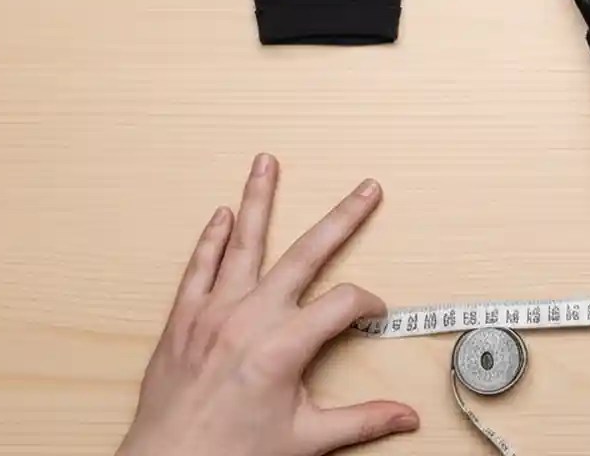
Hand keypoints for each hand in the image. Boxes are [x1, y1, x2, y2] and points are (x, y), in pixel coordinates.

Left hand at [117, 154, 416, 455]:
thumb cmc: (231, 454)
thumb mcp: (306, 440)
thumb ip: (360, 421)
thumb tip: (405, 418)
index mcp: (284, 345)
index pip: (344, 303)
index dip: (368, 305)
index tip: (372, 315)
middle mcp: (250, 318)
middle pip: (307, 253)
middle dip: (342, 218)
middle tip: (365, 189)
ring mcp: (213, 312)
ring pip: (243, 243)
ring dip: (258, 200)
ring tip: (266, 163)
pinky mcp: (183, 318)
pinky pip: (199, 267)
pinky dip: (211, 239)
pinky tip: (222, 214)